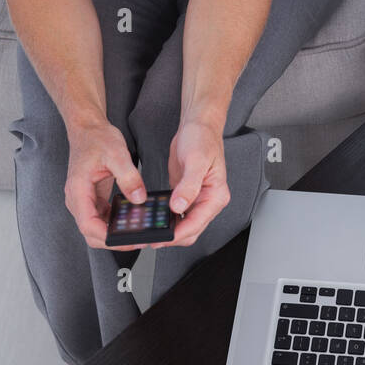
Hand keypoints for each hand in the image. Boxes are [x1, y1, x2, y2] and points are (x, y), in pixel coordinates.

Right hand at [64, 120, 147, 247]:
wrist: (88, 129)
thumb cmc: (97, 139)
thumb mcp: (117, 154)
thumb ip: (129, 177)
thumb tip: (139, 198)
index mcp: (78, 190)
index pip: (88, 225)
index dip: (107, 236)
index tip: (126, 239)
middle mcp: (77, 199)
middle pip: (91, 233)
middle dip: (113, 240)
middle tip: (138, 240)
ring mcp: (84, 201)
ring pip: (96, 228)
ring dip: (114, 234)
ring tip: (138, 233)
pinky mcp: (92, 199)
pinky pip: (102, 218)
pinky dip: (115, 224)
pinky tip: (131, 222)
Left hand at [150, 118, 230, 248]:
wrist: (198, 125)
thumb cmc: (203, 139)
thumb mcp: (195, 161)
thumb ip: (188, 187)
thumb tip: (179, 208)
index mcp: (216, 195)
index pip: (196, 223)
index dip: (178, 233)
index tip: (161, 238)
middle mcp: (209, 200)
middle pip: (191, 230)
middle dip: (171, 237)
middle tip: (150, 239)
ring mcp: (198, 199)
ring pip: (183, 225)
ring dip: (168, 230)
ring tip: (148, 232)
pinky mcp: (186, 195)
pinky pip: (176, 214)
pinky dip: (166, 218)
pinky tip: (153, 218)